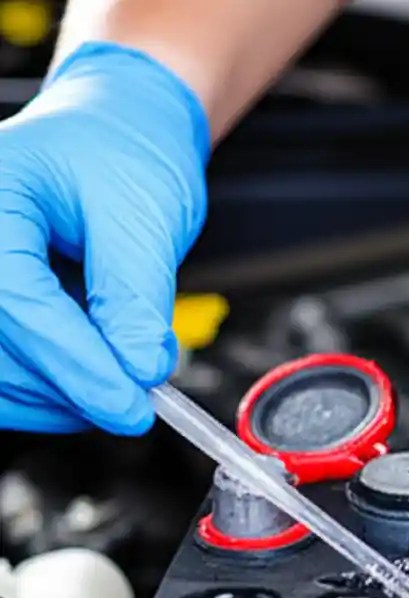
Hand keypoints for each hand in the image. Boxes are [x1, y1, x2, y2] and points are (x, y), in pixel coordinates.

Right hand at [0, 42, 208, 433]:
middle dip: (70, 385)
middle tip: (137, 403)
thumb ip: (135, 296)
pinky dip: (46, 388)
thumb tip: (139, 368)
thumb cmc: (123, 150)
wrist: (116, 130)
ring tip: (122, 383)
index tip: (129, 404)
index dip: (75, 363)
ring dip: (59, 395)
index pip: (16, 302)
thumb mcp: (142, 215)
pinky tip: (92, 378)